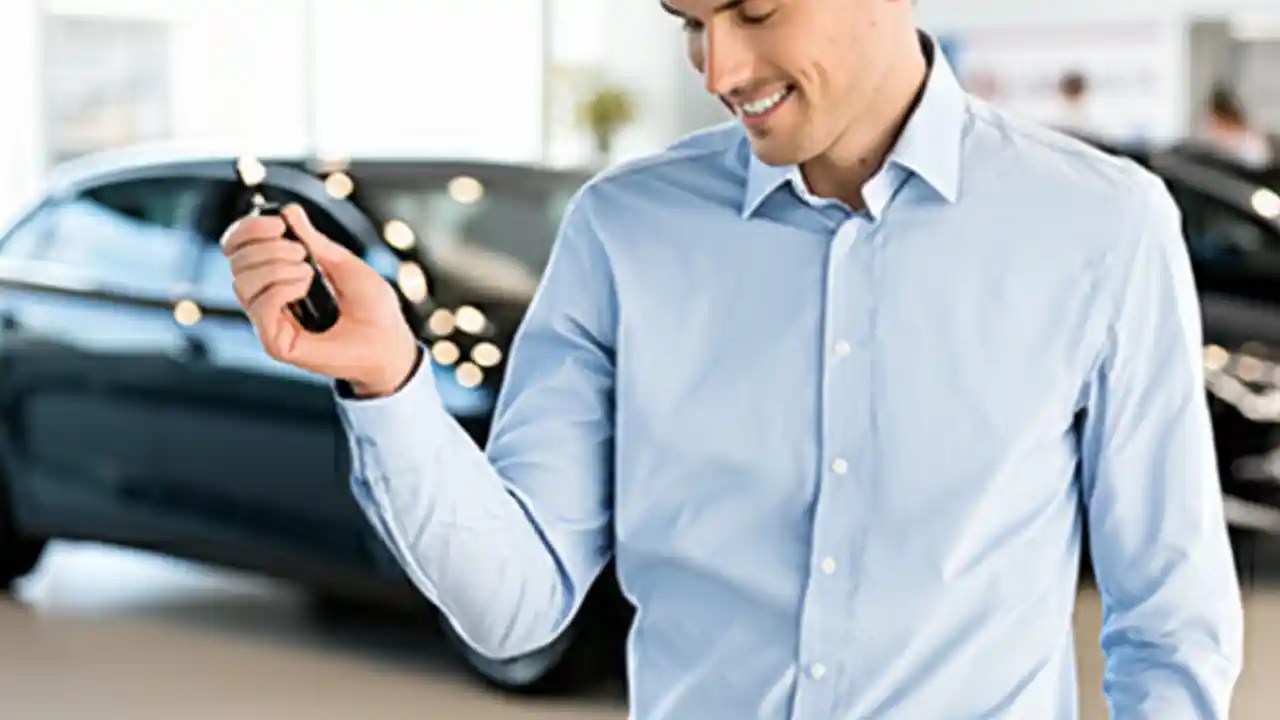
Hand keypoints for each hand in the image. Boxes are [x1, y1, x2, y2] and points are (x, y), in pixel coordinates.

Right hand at [219, 203, 419, 396]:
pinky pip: (260, 306)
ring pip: (242, 283)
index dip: (248, 230)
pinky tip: (305, 287)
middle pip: (236, 262)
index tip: (278, 223)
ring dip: (275, 267)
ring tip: (308, 272)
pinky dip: (281, 289)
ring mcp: (270, 323)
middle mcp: (268, 299)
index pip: (238, 249)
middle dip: (266, 246)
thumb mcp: (343, 263)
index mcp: (279, 277)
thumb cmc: (373, 307)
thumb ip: (314, 240)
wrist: (391, 343)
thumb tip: (288, 211)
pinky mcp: (275, 343)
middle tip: (301, 252)